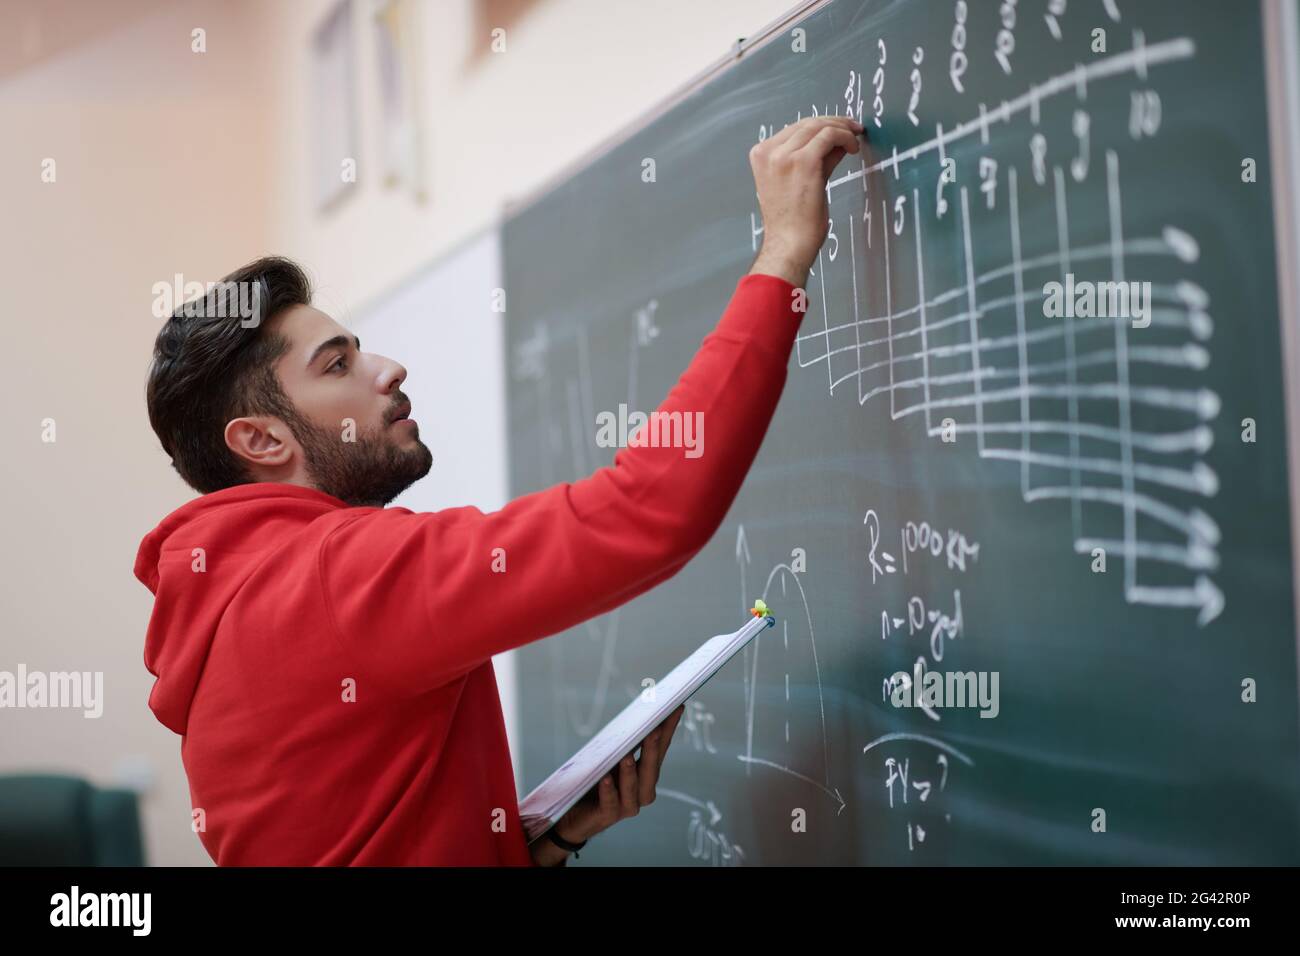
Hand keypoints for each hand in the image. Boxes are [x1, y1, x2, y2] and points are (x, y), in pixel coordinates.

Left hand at [553, 704, 685, 847]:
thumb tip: (633, 717)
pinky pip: (611, 803)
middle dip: (653, 749)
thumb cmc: (595, 781)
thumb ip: (622, 744)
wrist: (575, 815)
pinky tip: (605, 778)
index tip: (677, 707)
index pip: (661, 748)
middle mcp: (642, 791)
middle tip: (655, 729)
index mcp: (646, 774)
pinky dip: (609, 791)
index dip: (669, 729)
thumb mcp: (610, 758)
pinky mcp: (608, 816)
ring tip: (626, 756)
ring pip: (634, 788)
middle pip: (651, 769)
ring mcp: (627, 805)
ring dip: (631, 772)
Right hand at [748, 115, 864, 287]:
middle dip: (833, 122)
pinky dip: (845, 137)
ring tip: (855, 138)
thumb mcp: (797, 181)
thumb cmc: (792, 221)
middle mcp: (769, 152)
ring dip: (841, 128)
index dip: (819, 125)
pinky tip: (853, 148)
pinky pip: (829, 136)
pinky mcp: (803, 162)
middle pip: (806, 123)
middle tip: (853, 128)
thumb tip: (837, 141)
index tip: (838, 129)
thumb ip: (814, 158)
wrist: (789, 244)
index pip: (794, 129)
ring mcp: (784, 156)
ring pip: (818, 126)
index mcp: (761, 155)